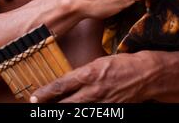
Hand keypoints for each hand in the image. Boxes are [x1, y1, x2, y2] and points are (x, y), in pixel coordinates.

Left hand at [29, 53, 151, 102]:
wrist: (145, 75)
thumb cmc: (122, 64)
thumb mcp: (98, 63)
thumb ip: (82, 74)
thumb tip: (67, 82)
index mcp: (89, 74)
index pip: (61, 85)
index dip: (45, 93)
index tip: (33, 98)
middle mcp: (93, 90)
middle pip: (65, 104)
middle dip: (49, 107)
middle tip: (36, 107)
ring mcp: (101, 103)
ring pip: (76, 111)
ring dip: (62, 111)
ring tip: (51, 110)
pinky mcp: (109, 111)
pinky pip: (91, 115)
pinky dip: (81, 114)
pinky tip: (75, 111)